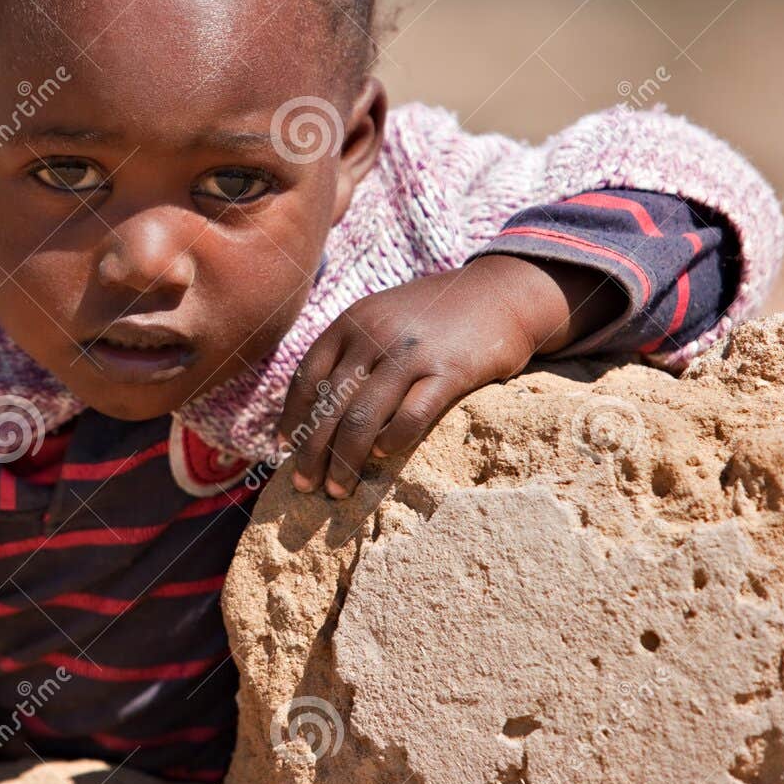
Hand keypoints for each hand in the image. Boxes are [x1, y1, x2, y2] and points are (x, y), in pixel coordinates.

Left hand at [275, 254, 623, 497]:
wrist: (502, 293)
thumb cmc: (435, 315)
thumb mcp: (382, 316)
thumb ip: (351, 349)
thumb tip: (317, 404)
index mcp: (352, 321)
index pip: (307, 377)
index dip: (291, 417)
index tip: (281, 448)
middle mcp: (374, 335)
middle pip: (329, 405)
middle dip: (311, 451)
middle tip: (304, 485)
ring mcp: (410, 353)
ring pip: (362, 418)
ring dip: (344, 460)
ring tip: (337, 490)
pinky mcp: (448, 371)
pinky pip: (410, 418)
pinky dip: (391, 443)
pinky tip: (383, 458)